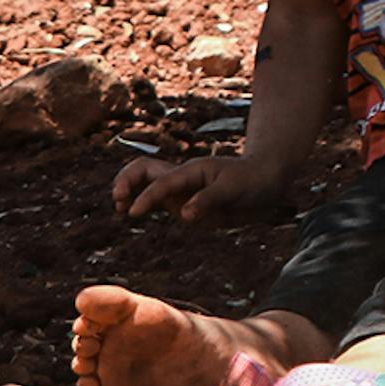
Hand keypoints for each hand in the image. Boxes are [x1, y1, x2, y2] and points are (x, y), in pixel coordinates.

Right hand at [112, 151, 289, 224]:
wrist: (267, 181)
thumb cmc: (253, 180)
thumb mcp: (234, 189)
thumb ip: (208, 201)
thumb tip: (183, 215)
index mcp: (192, 171)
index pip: (161, 183)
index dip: (146, 197)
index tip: (133, 212)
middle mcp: (182, 178)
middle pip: (143, 170)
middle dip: (126, 180)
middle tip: (117, 200)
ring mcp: (181, 189)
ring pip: (146, 183)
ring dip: (130, 190)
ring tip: (119, 207)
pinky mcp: (184, 201)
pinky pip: (157, 199)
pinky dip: (142, 202)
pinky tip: (134, 213)